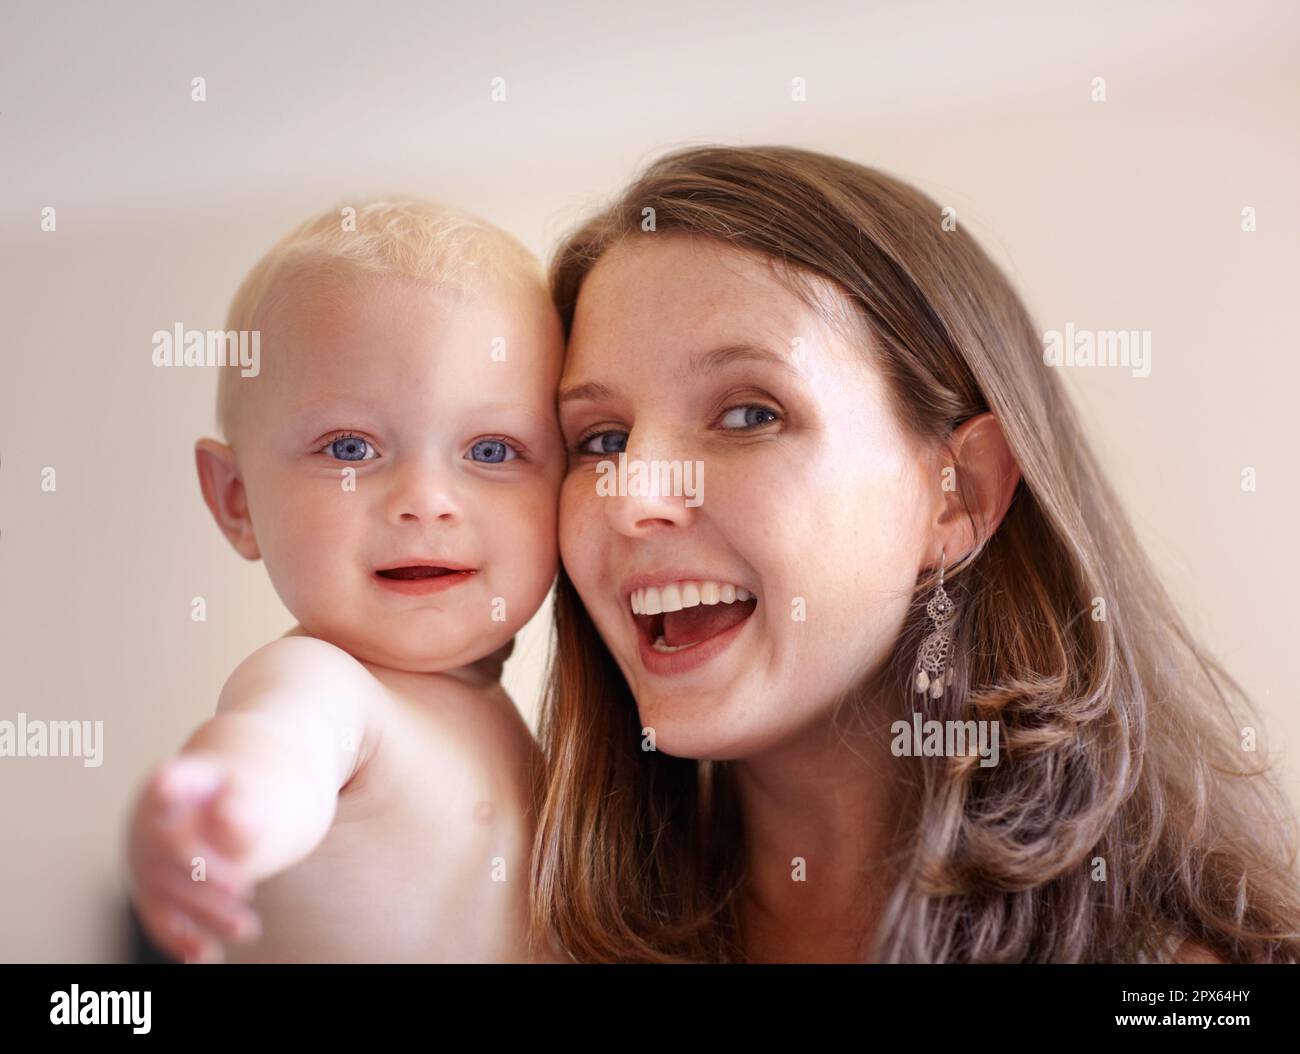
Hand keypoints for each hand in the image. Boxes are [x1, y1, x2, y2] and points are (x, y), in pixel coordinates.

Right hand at [127, 755, 262, 962]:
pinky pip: (160, 917)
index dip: (167, 787)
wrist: (214, 806)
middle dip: (205, 872)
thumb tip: (230, 826)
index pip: (170, 782)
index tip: (166, 787)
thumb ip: (242, 806)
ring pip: (165, 889)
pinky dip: (181, 938)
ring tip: (247, 928)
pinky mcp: (151, 892)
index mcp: (176, 780)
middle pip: (170, 847)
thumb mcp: (245, 792)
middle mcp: (150, 820)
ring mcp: (145, 858)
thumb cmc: (232, 796)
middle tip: (243, 887)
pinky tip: (206, 954)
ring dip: (204, 912)